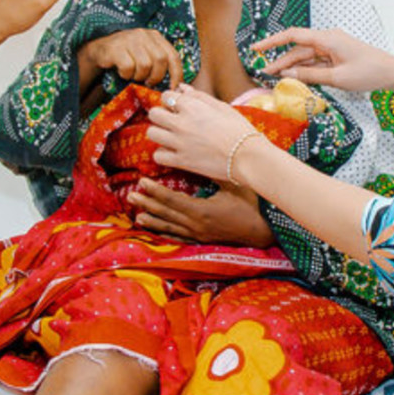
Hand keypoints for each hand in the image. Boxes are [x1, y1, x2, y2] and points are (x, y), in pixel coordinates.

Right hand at [80, 28, 183, 87]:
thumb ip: (159, 64)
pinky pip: (128, 67)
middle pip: (160, 60)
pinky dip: (126, 75)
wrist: (99, 50)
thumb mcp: (146, 55)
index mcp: (155, 36)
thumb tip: (176, 86)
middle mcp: (143, 34)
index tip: (174, 88)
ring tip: (133, 75)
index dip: (177, 74)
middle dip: (156, 76)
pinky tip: (122, 72)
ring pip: (145, 65)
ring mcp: (129, 39)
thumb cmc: (127, 56)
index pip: (173, 55)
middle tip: (148, 82)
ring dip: (139, 76)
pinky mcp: (116, 47)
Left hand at [128, 178, 273, 245]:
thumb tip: (200, 154)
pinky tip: (156, 230)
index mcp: (202, 211)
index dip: (155, 191)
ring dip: (152, 219)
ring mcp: (198, 235)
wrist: (263, 233)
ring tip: (136, 214)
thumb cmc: (251, 206)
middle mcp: (196, 225)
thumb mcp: (234, 186)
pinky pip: (179, 237)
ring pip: (170, 227)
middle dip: (147, 203)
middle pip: (166, 213)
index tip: (141, 182)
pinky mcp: (202, 240)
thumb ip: (216, 173)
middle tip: (130, 195)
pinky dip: (165, 233)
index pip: (172, 200)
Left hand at [147, 85, 258, 181]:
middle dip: (160, 115)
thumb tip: (181, 87)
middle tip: (171, 121)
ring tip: (170, 137)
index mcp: (192, 106)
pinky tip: (173, 152)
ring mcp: (179, 142)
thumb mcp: (221, 106)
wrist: (247, 156)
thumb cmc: (239, 129)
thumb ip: (198, 95)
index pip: (165, 96)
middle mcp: (181, 122)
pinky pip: (158, 156)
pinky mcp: (181, 161)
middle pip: (153, 114)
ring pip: (152, 133)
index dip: (170, 101)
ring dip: (159, 134)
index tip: (177, 107)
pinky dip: (163, 154)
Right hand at [252, 27, 393, 92]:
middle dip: (281, 61)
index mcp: (327, 38)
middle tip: (263, 73)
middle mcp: (328, 39)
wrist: (393, 73)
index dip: (272, 41)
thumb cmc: (368, 73)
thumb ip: (310, 75)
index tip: (256, 48)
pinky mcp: (337, 56)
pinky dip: (305, 69)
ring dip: (292, 67)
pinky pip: (316, 61)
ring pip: (306, 57)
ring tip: (275, 78)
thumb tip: (286, 74)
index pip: (293, 36)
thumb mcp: (337, 78)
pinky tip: (295, 79)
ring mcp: (333, 47)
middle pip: (298, 49)